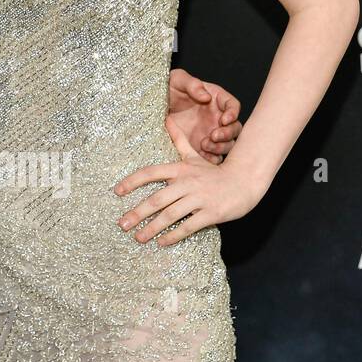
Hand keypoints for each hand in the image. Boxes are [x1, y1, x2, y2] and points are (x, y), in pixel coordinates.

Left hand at [113, 120, 264, 246]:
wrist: (246, 181)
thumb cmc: (215, 171)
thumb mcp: (194, 156)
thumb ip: (179, 140)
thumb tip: (167, 119)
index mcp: (180, 169)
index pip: (150, 173)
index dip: (132, 182)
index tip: (116, 192)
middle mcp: (187, 183)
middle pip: (156, 199)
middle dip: (137, 213)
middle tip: (121, 224)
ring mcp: (199, 198)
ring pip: (170, 214)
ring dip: (152, 228)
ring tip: (138, 238)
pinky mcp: (211, 213)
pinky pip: (188, 226)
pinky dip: (173, 235)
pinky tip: (161, 243)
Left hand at [166, 68, 241, 163]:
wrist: (154, 105)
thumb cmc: (168, 88)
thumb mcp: (177, 80)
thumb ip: (192, 84)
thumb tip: (205, 96)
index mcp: (216, 99)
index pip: (233, 106)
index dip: (233, 113)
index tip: (224, 119)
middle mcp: (217, 117)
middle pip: (235, 128)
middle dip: (228, 133)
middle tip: (214, 136)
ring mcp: (211, 132)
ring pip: (227, 144)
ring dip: (220, 147)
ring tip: (204, 145)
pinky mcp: (202, 145)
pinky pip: (213, 155)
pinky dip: (211, 157)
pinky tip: (203, 156)